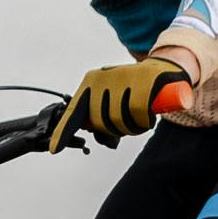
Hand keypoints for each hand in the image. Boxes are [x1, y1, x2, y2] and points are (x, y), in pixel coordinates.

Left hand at [49, 53, 189, 150]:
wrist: (162, 68)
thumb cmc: (134, 88)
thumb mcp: (111, 96)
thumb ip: (98, 113)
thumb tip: (92, 131)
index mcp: (90, 83)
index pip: (74, 112)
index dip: (64, 132)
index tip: (55, 149)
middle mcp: (101, 79)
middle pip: (100, 122)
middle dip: (115, 128)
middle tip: (128, 120)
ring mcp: (120, 78)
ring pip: (118, 120)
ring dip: (132, 126)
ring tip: (139, 114)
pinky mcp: (141, 82)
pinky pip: (137, 114)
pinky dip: (144, 120)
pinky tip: (148, 113)